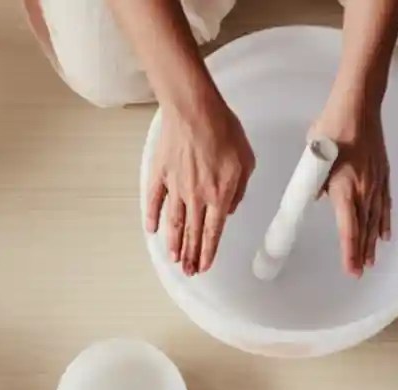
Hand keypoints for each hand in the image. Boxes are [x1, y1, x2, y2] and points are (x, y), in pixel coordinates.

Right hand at [146, 98, 254, 274]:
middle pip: (191, 233)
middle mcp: (195, 197)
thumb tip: (228, 209)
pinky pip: (154, 201)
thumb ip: (239, 190)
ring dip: (173, 244)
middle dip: (190, 256)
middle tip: (188, 271)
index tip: (204, 266)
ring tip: (173, 259)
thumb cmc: (222, 130)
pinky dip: (152, 217)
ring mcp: (175, 187)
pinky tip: (152, 229)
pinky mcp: (160, 174)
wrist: (195, 111)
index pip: (212, 233)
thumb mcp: (246, 161)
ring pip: (173, 223)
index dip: (208, 252)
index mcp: (219, 195)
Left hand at [312, 103, 390, 275]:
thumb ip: (312, 181)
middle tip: (359, 271)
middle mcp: (364, 190)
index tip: (351, 270)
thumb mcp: (312, 156)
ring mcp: (376, 183)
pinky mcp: (382, 174)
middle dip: (361, 252)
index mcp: (344, 188)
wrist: (358, 107)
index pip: (348, 229)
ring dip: (372, 242)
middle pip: (364, 229)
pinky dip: (385, 221)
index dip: (349, 252)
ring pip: (375, 220)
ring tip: (371, 260)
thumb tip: (315, 197)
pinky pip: (385, 204)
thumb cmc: (333, 128)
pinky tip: (385, 234)